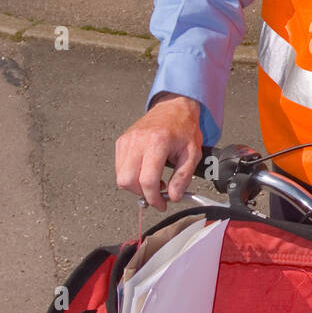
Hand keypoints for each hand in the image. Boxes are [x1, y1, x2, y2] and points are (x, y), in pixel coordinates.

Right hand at [115, 92, 202, 211]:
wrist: (174, 108)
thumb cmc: (183, 128)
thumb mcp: (192, 153)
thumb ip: (182, 177)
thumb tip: (174, 196)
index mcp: (157, 142)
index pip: (147, 180)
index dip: (154, 198)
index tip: (161, 204)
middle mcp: (138, 141)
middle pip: (127, 180)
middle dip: (141, 193)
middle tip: (155, 193)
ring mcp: (127, 140)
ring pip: (120, 176)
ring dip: (135, 186)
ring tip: (152, 180)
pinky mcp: (122, 141)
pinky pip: (119, 167)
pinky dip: (130, 175)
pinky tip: (144, 171)